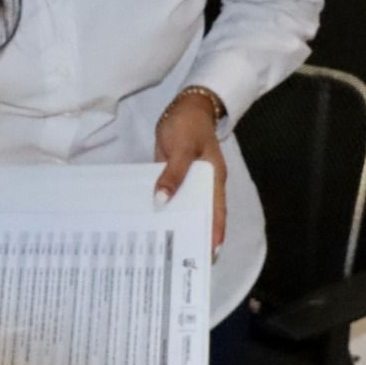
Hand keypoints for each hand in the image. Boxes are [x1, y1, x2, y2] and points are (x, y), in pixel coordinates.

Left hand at [153, 92, 227, 253]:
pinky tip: (149, 218)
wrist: (185, 106)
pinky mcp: (174, 175)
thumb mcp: (181, 149)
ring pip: (183, 205)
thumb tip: (162, 201)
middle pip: (200, 213)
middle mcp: (203, 184)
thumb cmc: (189, 126)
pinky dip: (162, 205)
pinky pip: (169, 193)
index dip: (215, 233)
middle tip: (181, 258)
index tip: (210, 255)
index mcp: (213, 180)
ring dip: (175, 220)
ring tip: (162, 245)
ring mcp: (189, 180)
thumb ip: (173, 174)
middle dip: (194, 233)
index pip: (216, 211)